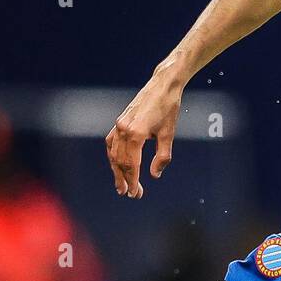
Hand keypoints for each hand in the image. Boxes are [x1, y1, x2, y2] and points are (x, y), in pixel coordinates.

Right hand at [105, 72, 182, 198]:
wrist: (162, 86)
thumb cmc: (168, 109)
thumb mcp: (168, 135)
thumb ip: (162, 157)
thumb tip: (154, 175)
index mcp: (136, 133)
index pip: (131, 164)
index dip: (133, 181)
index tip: (135, 193)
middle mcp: (123, 129)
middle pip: (120, 161)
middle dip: (125, 179)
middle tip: (131, 194)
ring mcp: (119, 124)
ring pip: (113, 153)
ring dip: (117, 171)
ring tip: (121, 185)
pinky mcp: (119, 121)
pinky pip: (111, 142)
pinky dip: (113, 156)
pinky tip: (117, 165)